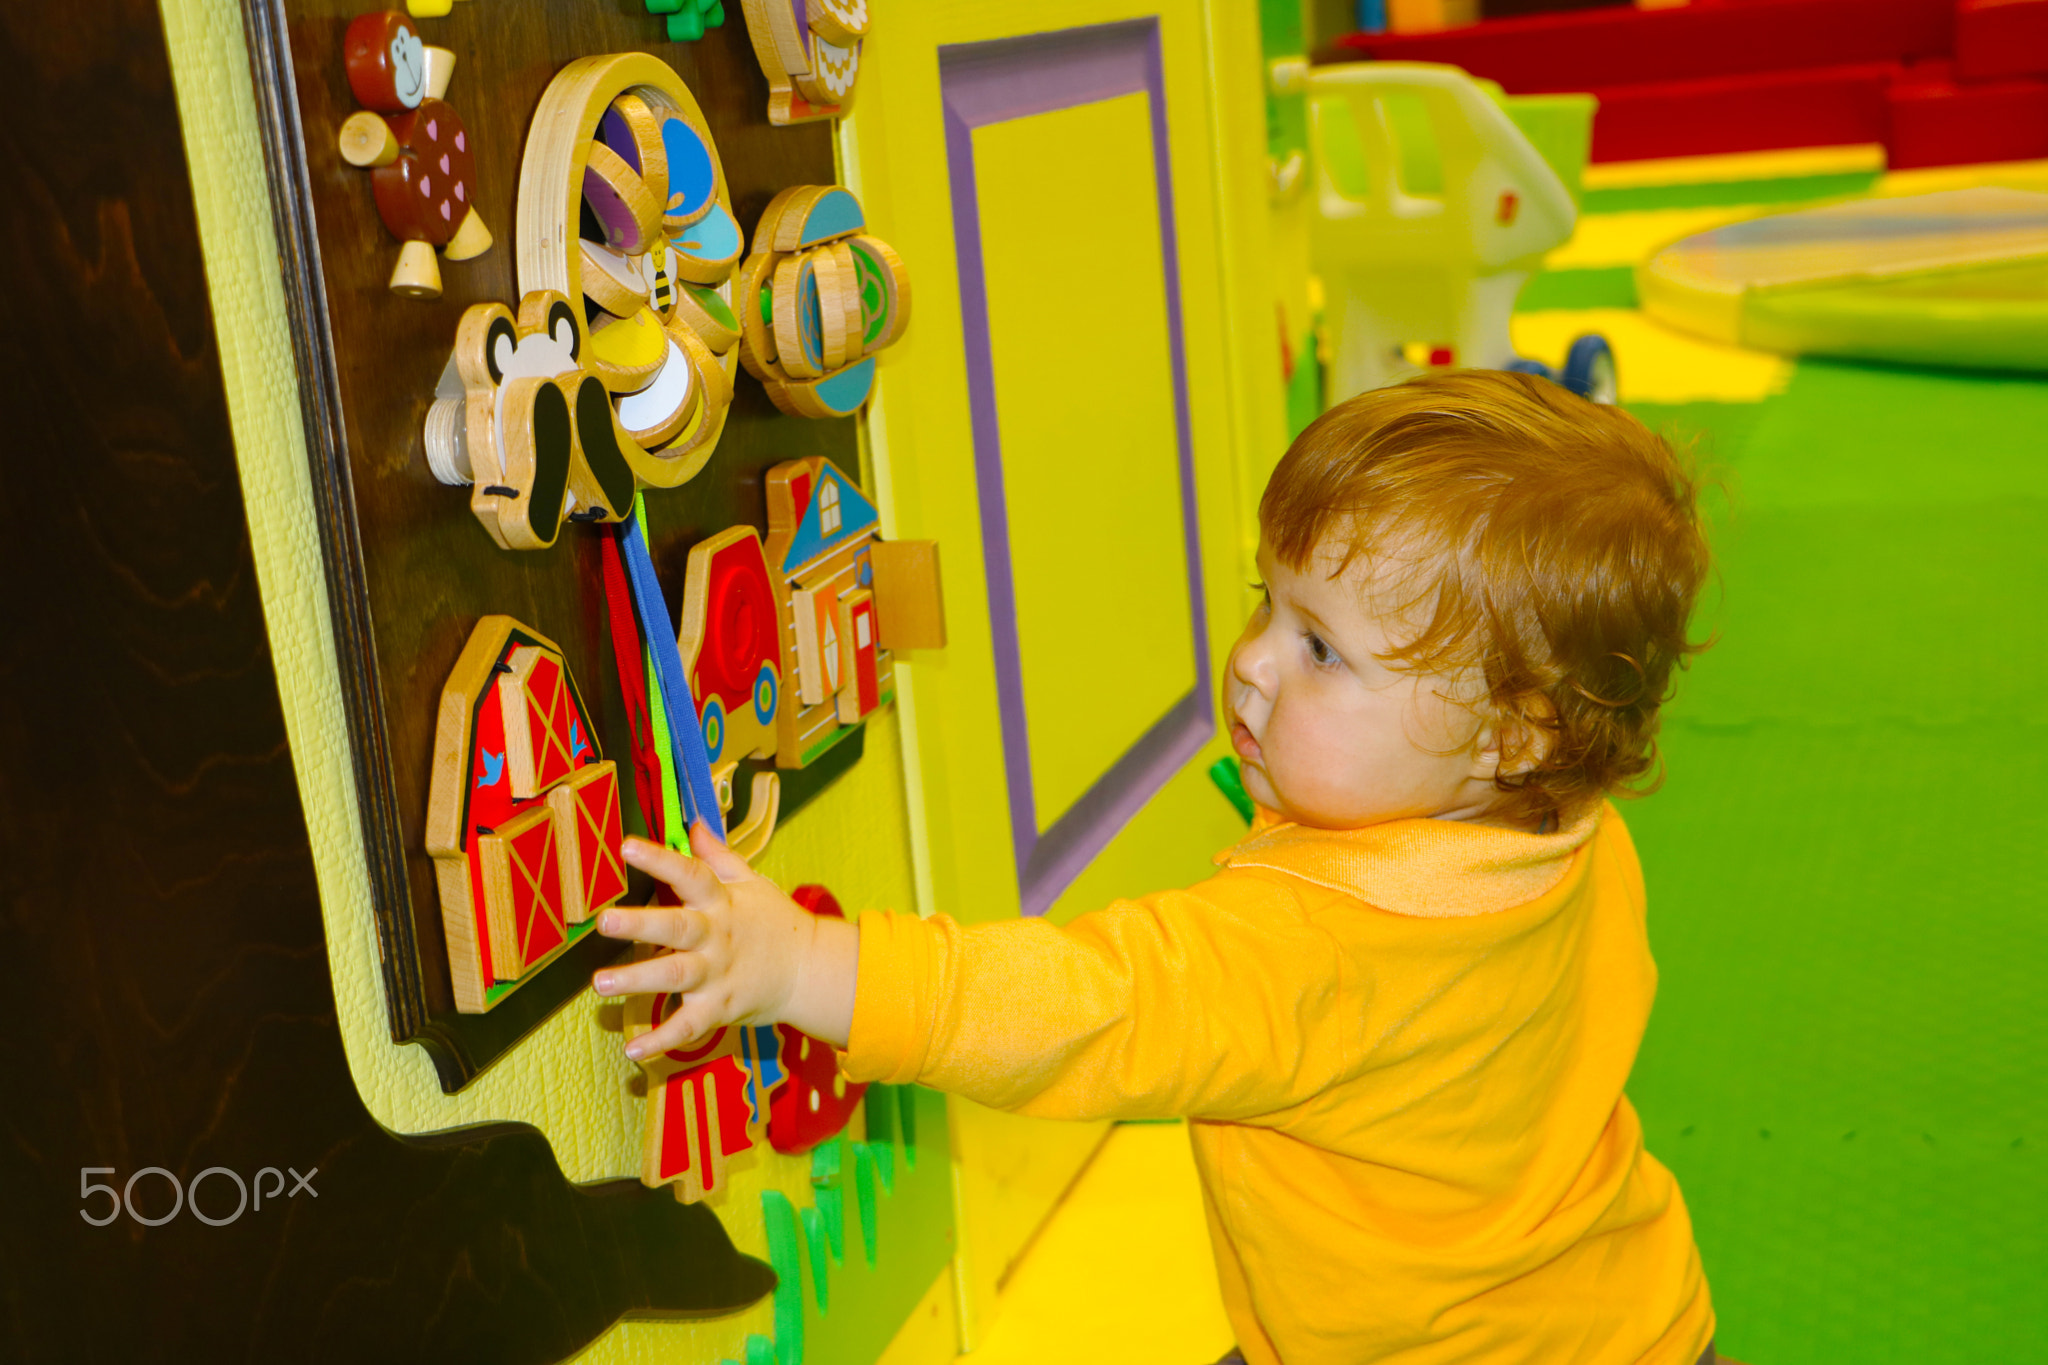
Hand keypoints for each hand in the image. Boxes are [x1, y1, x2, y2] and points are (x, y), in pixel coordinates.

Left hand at [591, 821, 857, 1056]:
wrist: (810, 970)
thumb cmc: (775, 923)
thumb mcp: (751, 882)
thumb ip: (717, 856)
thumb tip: (693, 824)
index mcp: (722, 902)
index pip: (690, 874)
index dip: (660, 859)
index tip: (627, 846)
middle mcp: (716, 937)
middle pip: (676, 927)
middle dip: (639, 923)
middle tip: (604, 920)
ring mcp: (717, 975)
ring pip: (675, 976)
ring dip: (637, 979)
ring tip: (600, 982)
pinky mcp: (720, 1009)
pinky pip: (688, 1027)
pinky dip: (662, 1040)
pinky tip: (633, 1049)